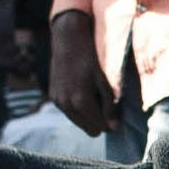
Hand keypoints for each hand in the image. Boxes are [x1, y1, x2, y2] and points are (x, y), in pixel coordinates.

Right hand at [45, 12, 116, 134]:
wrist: (68, 40)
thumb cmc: (91, 58)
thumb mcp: (105, 81)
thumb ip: (110, 106)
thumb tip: (114, 128)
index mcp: (81, 102)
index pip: (100, 127)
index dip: (110, 121)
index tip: (115, 109)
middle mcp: (66, 105)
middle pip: (88, 128)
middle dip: (99, 120)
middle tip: (106, 102)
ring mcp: (57, 101)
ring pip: (78, 122)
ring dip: (87, 114)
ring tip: (93, 94)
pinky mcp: (53, 96)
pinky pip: (69, 112)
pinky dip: (77, 107)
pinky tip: (82, 90)